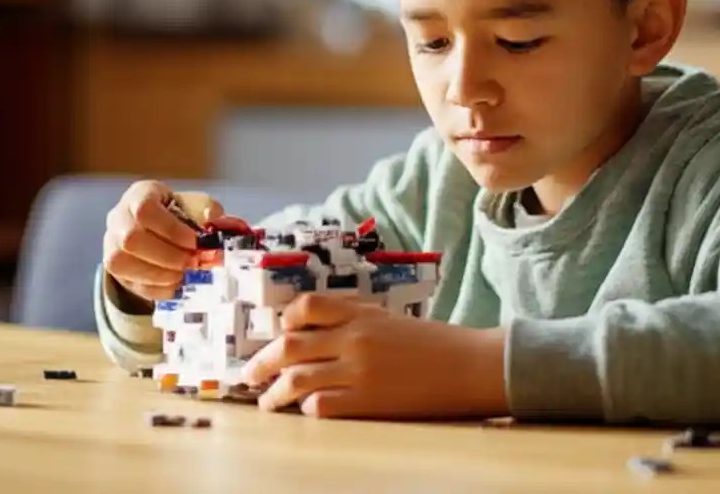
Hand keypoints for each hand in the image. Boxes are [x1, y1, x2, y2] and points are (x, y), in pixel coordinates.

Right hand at [102, 181, 239, 303]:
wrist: (148, 229)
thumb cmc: (172, 213)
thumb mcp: (189, 203)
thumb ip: (204, 207)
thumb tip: (214, 215)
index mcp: (139, 196)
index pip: (145, 210)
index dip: (170, 230)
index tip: (194, 242)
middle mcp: (118, 218)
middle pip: (131, 239)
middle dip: (167, 256)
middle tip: (192, 262)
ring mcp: (111, 244)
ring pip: (124, 263)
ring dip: (161, 274)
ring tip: (185, 274)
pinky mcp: (114, 270)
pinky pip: (130, 283)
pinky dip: (156, 288)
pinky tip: (175, 284)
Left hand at [241, 294, 508, 418]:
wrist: (470, 365)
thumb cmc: (435, 343)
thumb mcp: (391, 319)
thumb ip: (356, 319)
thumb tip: (319, 327)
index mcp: (360, 315)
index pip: (307, 307)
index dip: (285, 320)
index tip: (277, 332)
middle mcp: (354, 339)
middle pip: (290, 346)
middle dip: (262, 362)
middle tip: (248, 375)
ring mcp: (359, 371)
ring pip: (298, 379)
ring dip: (275, 393)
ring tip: (267, 403)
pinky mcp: (369, 401)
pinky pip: (322, 405)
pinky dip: (307, 408)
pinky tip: (306, 411)